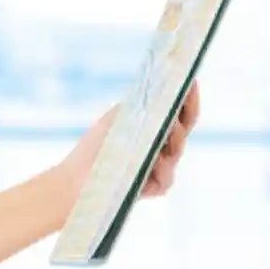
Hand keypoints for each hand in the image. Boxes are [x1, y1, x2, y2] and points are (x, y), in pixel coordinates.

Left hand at [52, 81, 201, 213]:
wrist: (78, 176)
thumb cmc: (97, 146)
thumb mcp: (118, 119)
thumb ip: (141, 107)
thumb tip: (163, 91)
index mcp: (156, 130)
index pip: (181, 114)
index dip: (189, 98)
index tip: (190, 81)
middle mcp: (163, 149)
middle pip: (183, 131)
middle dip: (182, 116)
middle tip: (180, 103)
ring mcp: (161, 169)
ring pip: (176, 153)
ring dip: (172, 140)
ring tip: (168, 129)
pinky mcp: (155, 187)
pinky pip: (166, 178)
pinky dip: (160, 169)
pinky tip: (155, 162)